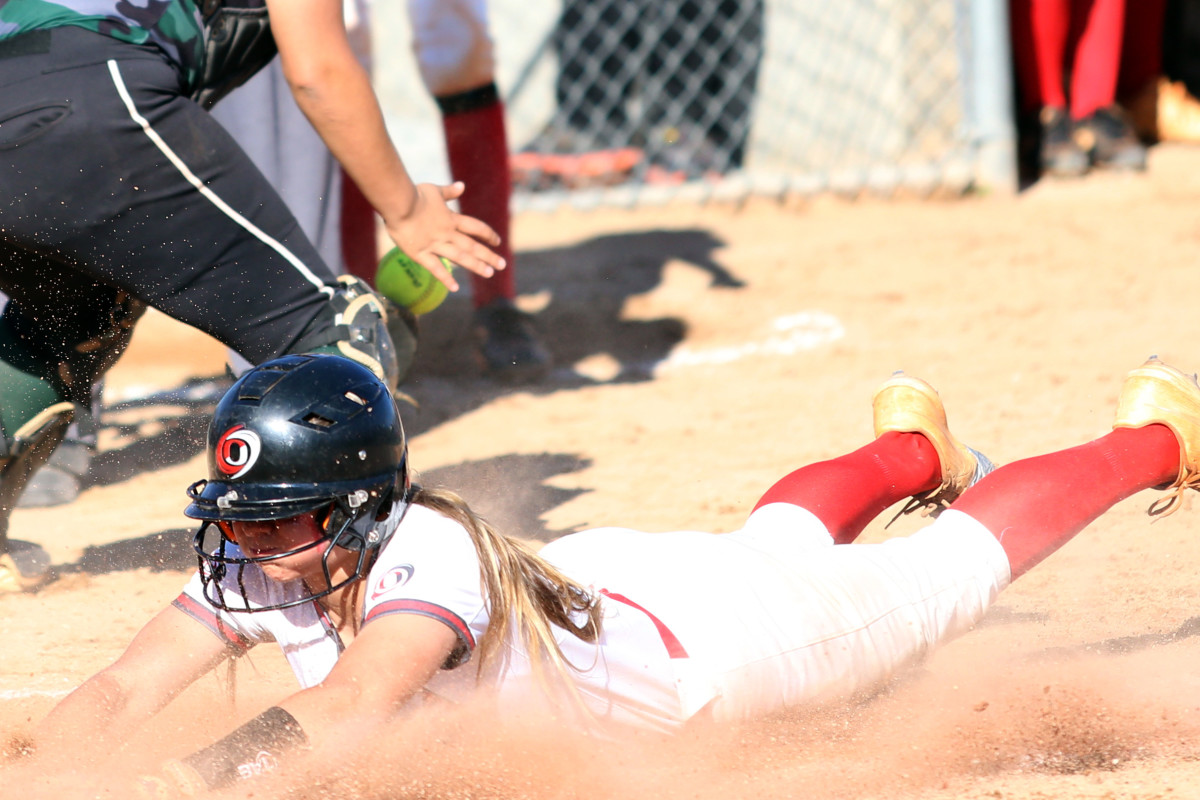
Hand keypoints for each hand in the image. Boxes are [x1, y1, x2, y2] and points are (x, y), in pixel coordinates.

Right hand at [382, 182, 504, 291]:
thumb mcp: (434, 190)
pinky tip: (455, 288)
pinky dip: (445, 278)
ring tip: (489, 274)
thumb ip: (449, 191)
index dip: (488, 234)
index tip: (498, 242)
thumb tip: (462, 186)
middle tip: (502, 265)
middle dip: (488, 255)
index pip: (475, 227)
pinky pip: (435, 268)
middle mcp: (446, 233)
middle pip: (472, 245)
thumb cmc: (413, 194)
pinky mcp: (420, 253)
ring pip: (459, 257)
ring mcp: (434, 244)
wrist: (398, 203)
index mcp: (451, 219)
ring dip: (475, 266)